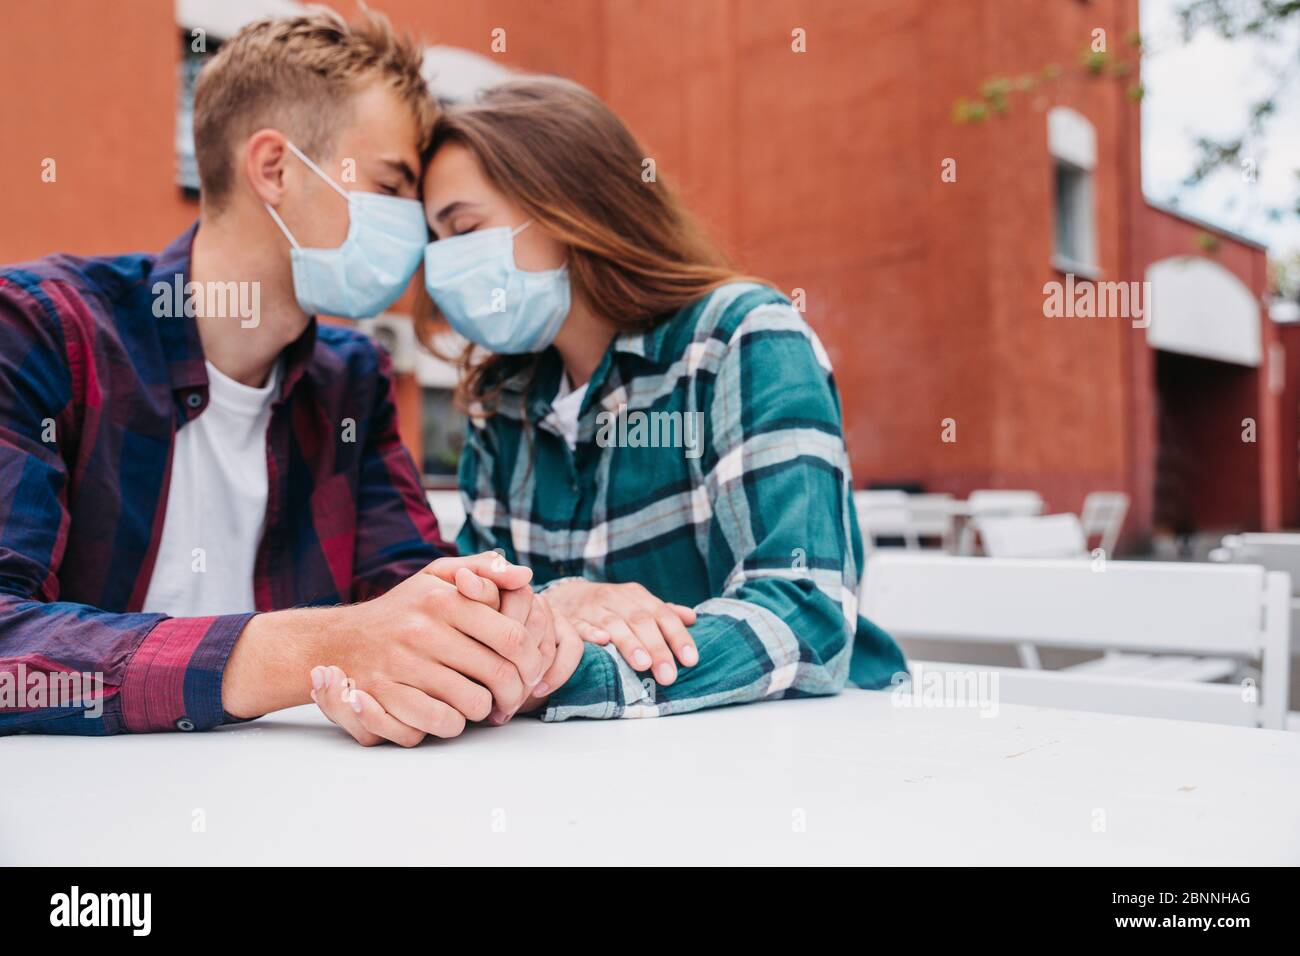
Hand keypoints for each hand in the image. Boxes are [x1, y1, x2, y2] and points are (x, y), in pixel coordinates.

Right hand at [229, 552, 549, 746]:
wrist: (337, 641)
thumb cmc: (402, 610)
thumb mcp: (438, 577)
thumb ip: (484, 571)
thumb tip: (525, 575)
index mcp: (443, 598)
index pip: (512, 637)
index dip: (532, 661)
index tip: (532, 671)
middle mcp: (423, 629)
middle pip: (499, 674)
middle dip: (516, 692)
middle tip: (515, 697)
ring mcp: (402, 663)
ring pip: (474, 703)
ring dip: (485, 709)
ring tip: (482, 703)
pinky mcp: (384, 694)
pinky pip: (440, 721)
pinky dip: (453, 723)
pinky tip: (452, 714)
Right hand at [543, 579, 697, 685]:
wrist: (566, 595)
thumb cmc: (609, 606)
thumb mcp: (636, 603)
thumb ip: (663, 613)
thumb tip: (692, 618)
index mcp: (637, 596)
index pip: (663, 615)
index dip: (678, 636)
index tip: (690, 660)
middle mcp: (616, 598)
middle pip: (640, 621)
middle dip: (657, 648)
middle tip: (668, 674)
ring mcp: (592, 608)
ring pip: (613, 623)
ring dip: (629, 643)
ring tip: (643, 664)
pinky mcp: (571, 619)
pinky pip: (580, 625)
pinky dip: (591, 632)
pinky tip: (602, 641)